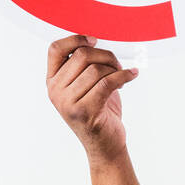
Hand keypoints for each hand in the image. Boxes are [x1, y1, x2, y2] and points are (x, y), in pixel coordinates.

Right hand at [46, 33, 137, 163]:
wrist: (105, 145)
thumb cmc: (98, 112)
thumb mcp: (85, 86)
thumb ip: (83, 65)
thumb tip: (97, 40)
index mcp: (52, 82)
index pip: (56, 49)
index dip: (75, 39)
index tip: (95, 41)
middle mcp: (56, 92)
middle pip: (81, 55)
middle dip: (105, 55)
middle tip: (117, 65)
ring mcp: (68, 103)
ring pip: (96, 69)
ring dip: (115, 69)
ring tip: (122, 77)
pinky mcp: (85, 111)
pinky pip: (108, 82)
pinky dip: (124, 75)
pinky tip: (132, 75)